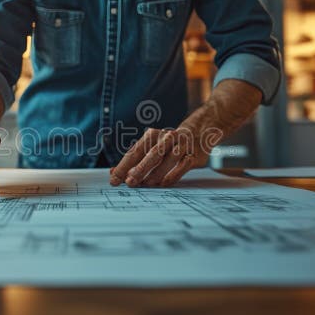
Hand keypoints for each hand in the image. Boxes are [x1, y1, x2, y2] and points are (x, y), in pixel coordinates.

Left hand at [110, 79, 261, 186]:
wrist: (201, 130)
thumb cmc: (169, 143)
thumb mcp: (151, 147)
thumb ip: (134, 160)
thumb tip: (113, 173)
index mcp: (152, 136)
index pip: (134, 152)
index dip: (123, 166)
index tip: (113, 179)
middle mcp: (166, 138)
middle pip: (150, 154)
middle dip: (138, 168)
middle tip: (128, 181)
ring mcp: (181, 145)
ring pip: (167, 159)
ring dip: (155, 173)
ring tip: (144, 184)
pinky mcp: (193, 155)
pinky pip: (182, 166)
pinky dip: (172, 175)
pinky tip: (163, 183)